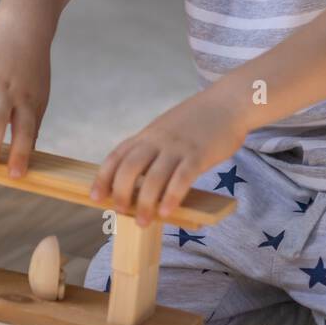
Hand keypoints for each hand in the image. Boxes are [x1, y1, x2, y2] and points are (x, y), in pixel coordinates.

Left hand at [90, 90, 248, 225]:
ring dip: (145, 203)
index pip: (117, 156)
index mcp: (148, 135)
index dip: (103, 177)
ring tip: (143, 222)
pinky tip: (166, 212)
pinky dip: (171, 197)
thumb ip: (152, 149)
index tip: (97, 197)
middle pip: (130, 168)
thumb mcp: (166, 130)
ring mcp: (178, 147)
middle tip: (120, 212)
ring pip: (154, 178)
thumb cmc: (198, 121)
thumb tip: (139, 180)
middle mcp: (158, 140)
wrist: (228, 102)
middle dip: (121, 193)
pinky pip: (181, 179)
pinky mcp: (199, 155)